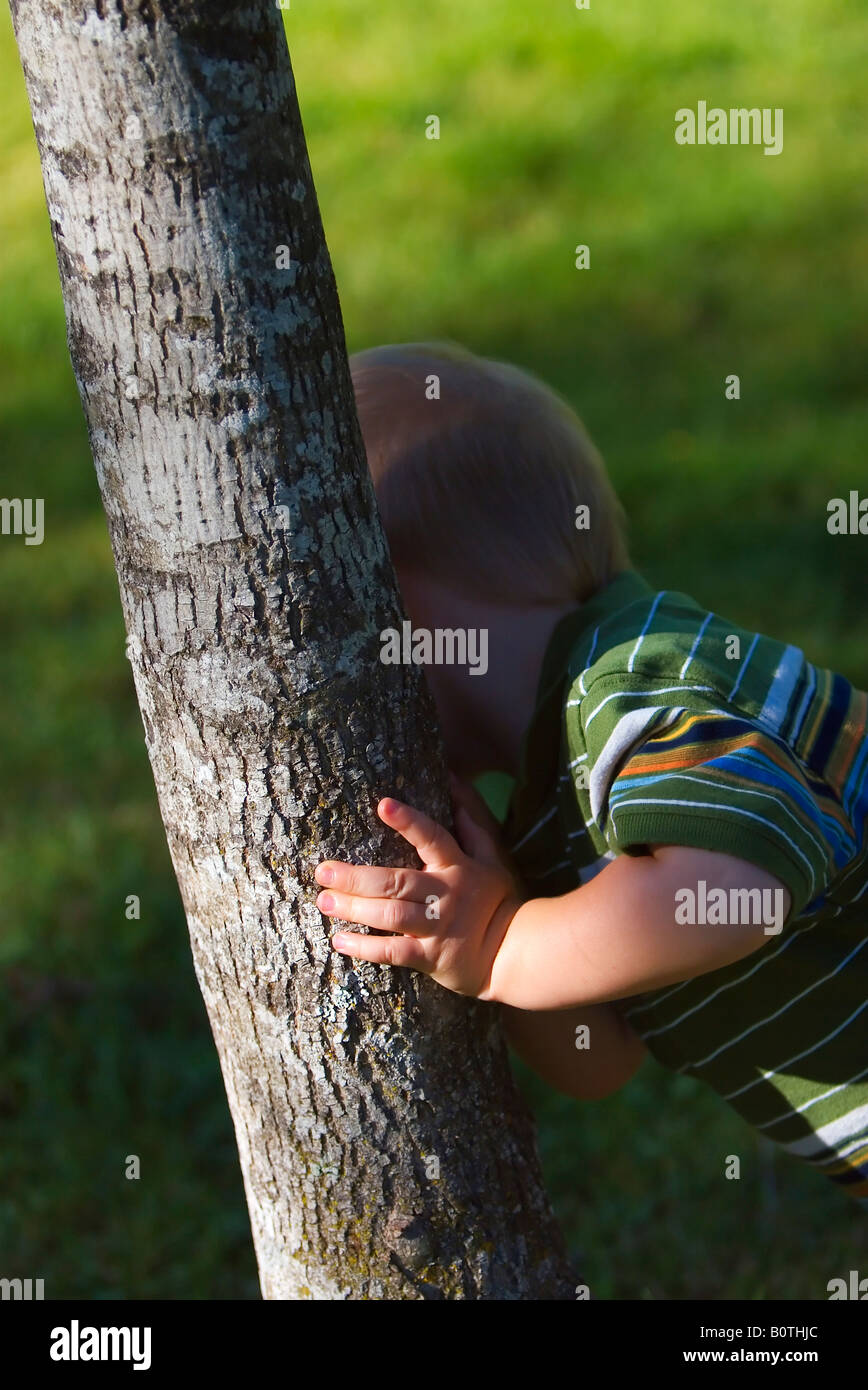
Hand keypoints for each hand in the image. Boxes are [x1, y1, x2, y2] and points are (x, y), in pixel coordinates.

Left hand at [314, 782, 521, 998]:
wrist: (514, 953)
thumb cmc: (497, 901)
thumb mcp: (492, 860)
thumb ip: (472, 825)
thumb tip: (455, 783)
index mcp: (458, 868)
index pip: (432, 838)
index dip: (409, 822)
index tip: (382, 805)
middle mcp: (444, 895)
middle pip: (395, 882)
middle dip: (356, 876)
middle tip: (323, 871)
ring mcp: (436, 928)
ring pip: (389, 915)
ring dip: (353, 908)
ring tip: (324, 901)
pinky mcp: (430, 958)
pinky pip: (392, 953)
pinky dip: (364, 947)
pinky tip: (339, 940)